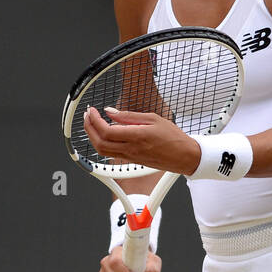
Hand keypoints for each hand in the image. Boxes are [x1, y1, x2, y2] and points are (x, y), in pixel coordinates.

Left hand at [83, 106, 199, 174]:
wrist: (184, 156)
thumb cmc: (173, 137)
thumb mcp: (153, 118)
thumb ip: (129, 116)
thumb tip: (110, 112)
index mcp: (137, 136)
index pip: (107, 131)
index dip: (95, 120)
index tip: (93, 110)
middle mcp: (131, 149)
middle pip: (100, 143)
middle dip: (89, 128)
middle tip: (87, 115)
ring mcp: (130, 157)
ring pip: (102, 151)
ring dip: (93, 137)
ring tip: (92, 123)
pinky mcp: (132, 160)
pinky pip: (111, 153)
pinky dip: (102, 143)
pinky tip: (104, 133)